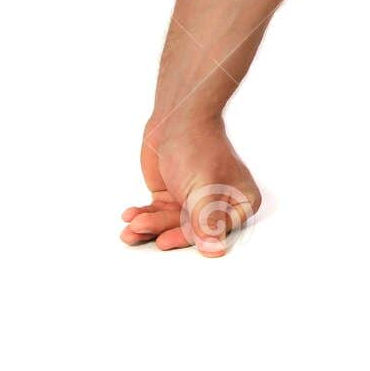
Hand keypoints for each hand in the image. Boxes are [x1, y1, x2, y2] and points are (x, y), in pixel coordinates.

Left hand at [119, 115, 260, 256]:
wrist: (176, 118)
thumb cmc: (199, 146)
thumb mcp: (204, 187)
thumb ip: (206, 221)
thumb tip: (216, 251)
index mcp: (240, 201)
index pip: (214, 231)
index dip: (188, 237)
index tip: (164, 240)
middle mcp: (219, 204)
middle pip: (189, 230)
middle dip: (160, 228)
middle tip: (138, 227)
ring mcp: (195, 201)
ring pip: (170, 225)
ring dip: (148, 224)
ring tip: (130, 224)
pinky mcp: (174, 197)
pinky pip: (158, 215)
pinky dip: (143, 215)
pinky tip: (129, 214)